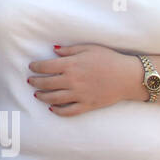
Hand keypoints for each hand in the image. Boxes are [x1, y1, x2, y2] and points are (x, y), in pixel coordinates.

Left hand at [27, 44, 144, 115]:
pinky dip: (58, 111)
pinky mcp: (87, 105)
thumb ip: (69, 50)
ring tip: (37, 95)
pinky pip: (69, 111)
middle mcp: (72, 80)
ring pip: (54, 98)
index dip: (35, 67)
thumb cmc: (109, 59)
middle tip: (31, 81)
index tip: (31, 67)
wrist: (129, 76)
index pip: (45, 67)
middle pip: (46, 83)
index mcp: (71, 65)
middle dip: (35, 82)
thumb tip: (54, 50)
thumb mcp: (89, 48)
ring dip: (42, 97)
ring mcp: (79, 94)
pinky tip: (52, 108)